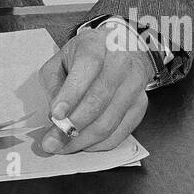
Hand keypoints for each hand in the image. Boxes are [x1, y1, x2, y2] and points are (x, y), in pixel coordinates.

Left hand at [37, 22, 149, 153]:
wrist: (125, 47)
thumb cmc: (90, 54)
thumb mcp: (63, 57)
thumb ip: (54, 83)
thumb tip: (55, 116)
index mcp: (96, 46)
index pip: (86, 69)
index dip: (70, 94)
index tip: (55, 114)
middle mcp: (119, 64)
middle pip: (98, 101)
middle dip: (72, 126)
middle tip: (52, 141)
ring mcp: (133, 86)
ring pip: (109, 122)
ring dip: (83, 140)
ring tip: (63, 147)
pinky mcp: (141, 104)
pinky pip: (121, 132)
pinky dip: (100, 144)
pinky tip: (84, 144)